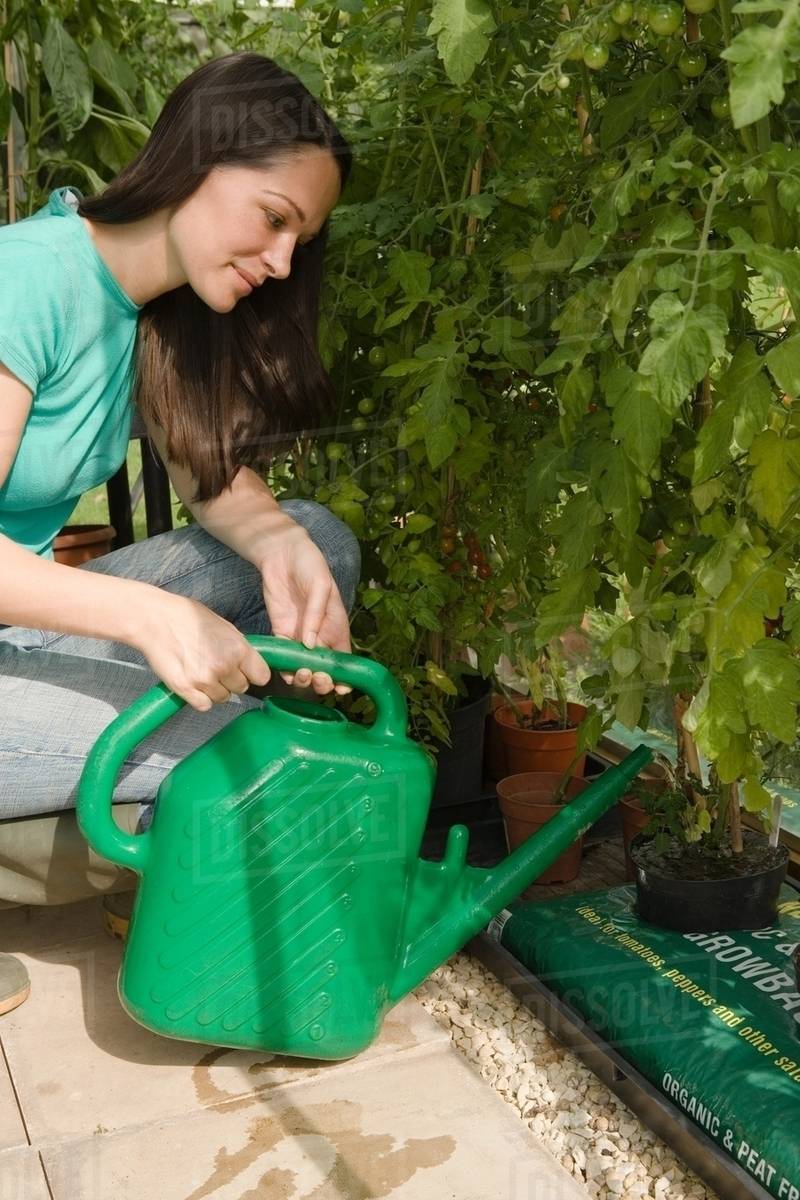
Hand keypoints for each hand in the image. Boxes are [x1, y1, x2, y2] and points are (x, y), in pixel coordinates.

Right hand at [136, 593, 269, 711]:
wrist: (154, 620)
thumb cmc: (187, 618)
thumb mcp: (224, 626)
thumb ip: (239, 647)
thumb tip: (250, 663)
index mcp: (238, 648)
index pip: (262, 676)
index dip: (253, 673)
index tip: (247, 672)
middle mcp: (224, 666)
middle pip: (242, 688)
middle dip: (232, 680)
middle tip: (216, 666)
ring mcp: (204, 680)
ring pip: (223, 698)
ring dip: (215, 689)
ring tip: (201, 671)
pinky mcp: (186, 689)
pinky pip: (204, 705)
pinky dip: (200, 698)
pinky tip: (193, 683)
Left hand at [258, 523, 351, 697]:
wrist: (282, 553)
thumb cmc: (310, 565)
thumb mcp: (321, 586)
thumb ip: (317, 615)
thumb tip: (310, 645)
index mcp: (337, 626)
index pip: (344, 658)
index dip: (345, 676)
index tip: (341, 688)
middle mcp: (320, 635)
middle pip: (324, 668)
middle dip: (322, 680)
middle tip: (316, 678)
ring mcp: (300, 635)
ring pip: (303, 666)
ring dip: (303, 677)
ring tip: (300, 674)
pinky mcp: (280, 631)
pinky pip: (283, 655)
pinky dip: (283, 666)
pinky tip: (283, 669)